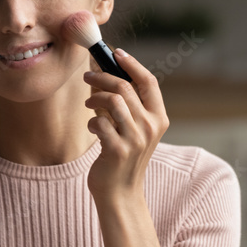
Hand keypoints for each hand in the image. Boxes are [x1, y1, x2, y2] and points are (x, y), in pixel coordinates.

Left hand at [82, 48, 168, 205]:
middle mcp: (151, 127)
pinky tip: (92, 128)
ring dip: (94, 99)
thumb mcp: (133, 129)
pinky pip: (99, 123)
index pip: (149, 82)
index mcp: (159, 118)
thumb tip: (104, 72)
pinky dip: (91, 122)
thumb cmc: (124, 157)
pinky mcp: (117, 150)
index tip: (115, 53)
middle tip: (87, 76)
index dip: (132, 64)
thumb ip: (126, 104)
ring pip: (112, 101)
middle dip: (102, 77)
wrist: (121, 193)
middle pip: (125, 87)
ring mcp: (135, 139)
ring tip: (88, 104)